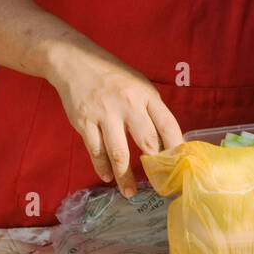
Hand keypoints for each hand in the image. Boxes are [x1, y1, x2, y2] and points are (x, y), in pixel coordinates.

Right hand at [43, 34, 182, 197]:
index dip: (176, 148)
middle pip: (147, 142)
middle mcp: (128, 104)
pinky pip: (96, 151)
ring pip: (119, 153)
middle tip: (158, 185)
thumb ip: (150, 109)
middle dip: (154, 167)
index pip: (168, 125)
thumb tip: (164, 141)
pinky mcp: (84, 121)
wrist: (74, 60)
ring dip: (125, 177)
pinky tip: (108, 176)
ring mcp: (105, 113)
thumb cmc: (112, 75)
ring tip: (130, 193)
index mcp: (146, 94)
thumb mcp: (138, 84)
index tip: (179, 166)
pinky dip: (102, 167)